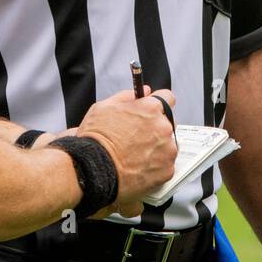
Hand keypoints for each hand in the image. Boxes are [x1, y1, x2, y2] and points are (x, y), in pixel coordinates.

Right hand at [75, 87, 177, 215]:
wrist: (93, 169)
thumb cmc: (96, 139)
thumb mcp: (104, 107)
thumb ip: (127, 96)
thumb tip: (145, 91)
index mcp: (150, 108)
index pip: (167, 98)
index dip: (158, 104)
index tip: (152, 111)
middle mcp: (163, 127)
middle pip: (169, 122)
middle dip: (157, 127)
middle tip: (138, 137)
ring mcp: (167, 149)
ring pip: (169, 144)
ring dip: (157, 148)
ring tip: (136, 155)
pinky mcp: (167, 170)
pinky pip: (166, 164)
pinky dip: (156, 166)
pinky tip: (139, 167)